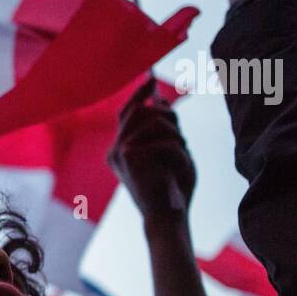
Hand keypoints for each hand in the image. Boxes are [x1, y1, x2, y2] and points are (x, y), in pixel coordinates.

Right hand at [108, 81, 195, 222]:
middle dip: (168, 117)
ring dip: (176, 136)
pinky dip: (179, 153)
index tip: (151, 77)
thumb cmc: (172, 188)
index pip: (128, 112)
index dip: (140, 93)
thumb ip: (162, 127)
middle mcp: (115, 150)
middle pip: (142, 110)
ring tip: (181, 158)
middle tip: (182, 140)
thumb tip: (158, 99)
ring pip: (154, 119)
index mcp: (120, 150)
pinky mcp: (129, 155)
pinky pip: (164, 138)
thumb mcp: (169, 151)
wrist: (167, 218)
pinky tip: (179, 169)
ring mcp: (119, 151)